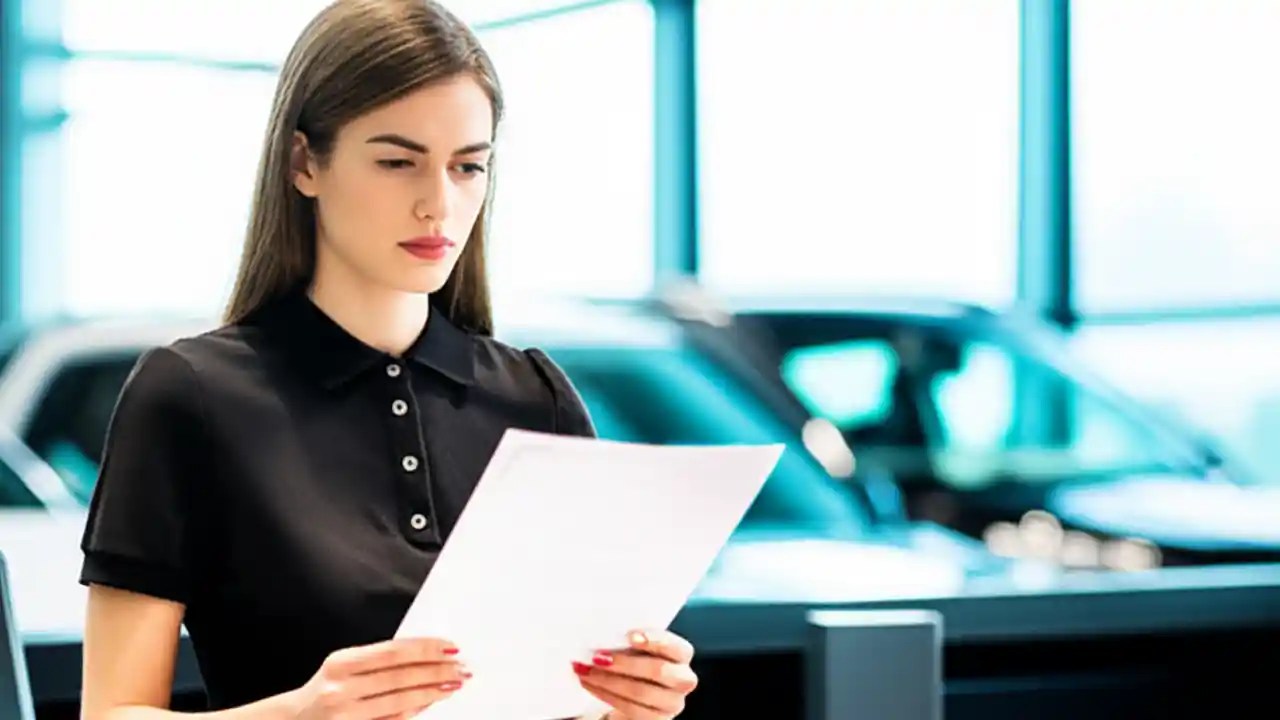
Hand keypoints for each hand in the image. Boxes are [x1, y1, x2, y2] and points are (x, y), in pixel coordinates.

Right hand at [290, 637, 469, 719]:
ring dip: (433, 692)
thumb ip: (377, 661)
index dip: (426, 648)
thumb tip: (425, 657)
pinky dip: (415, 711)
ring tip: (454, 684)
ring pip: (400, 701)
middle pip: (401, 676)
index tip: (452, 646)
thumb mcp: (343, 666)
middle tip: (462, 667)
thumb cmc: (325, 690)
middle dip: (437, 671)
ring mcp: (346, 714)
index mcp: (341, 662)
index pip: (393, 651)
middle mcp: (341, 688)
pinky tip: (430, 703)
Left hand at [572, 629, 697, 719]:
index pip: (675, 646)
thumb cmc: (633, 662)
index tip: (629, 635)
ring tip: (585, 671)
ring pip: (641, 692)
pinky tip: (589, 684)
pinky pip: (631, 709)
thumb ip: (630, 639)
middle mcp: (684, 680)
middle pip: (658, 671)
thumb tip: (603, 631)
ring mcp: (672, 703)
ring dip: (608, 680)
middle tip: (597, 657)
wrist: (631, 695)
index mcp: (682, 654)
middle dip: (624, 663)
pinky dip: (605, 694)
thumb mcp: (637, 648)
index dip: (654, 640)